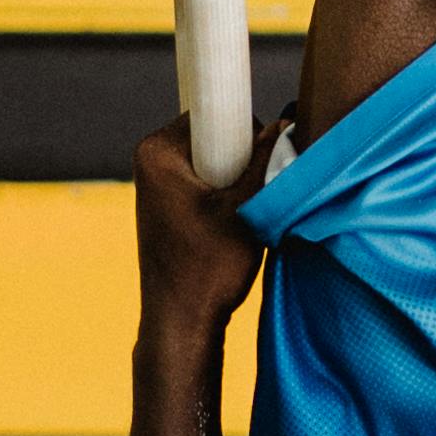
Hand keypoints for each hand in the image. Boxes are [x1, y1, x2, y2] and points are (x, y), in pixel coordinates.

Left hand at [134, 121, 264, 345]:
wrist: (181, 321)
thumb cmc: (208, 270)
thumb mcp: (247, 210)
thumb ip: (266, 161)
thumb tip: (286, 123)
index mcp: (158, 151)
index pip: (217, 114)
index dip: (246, 138)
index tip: (253, 172)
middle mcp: (150, 158)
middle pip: (217, 135)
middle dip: (241, 161)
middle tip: (247, 202)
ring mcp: (157, 180)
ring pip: (217, 159)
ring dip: (237, 181)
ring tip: (238, 219)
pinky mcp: (168, 200)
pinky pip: (209, 178)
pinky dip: (226, 195)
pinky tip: (230, 226)